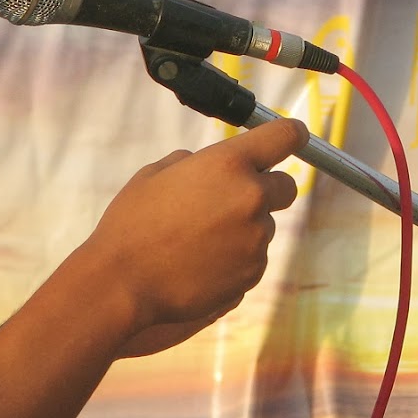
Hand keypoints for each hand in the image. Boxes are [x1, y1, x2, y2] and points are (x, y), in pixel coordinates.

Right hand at [67, 117, 307, 345]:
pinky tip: (201, 263)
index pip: (284, 136)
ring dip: (244, 227)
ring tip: (199, 241)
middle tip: (233, 199)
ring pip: (263, 225)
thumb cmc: (131, 224)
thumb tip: (206, 164)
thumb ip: (192, 162)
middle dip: (267, 188)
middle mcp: (251, 198)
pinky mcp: (253, 272)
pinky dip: (236, 257)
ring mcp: (255, 238)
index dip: (292, 134)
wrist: (124, 283)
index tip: (293, 136)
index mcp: (229, 164)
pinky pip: (254, 256)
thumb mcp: (155, 174)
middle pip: (286, 186)